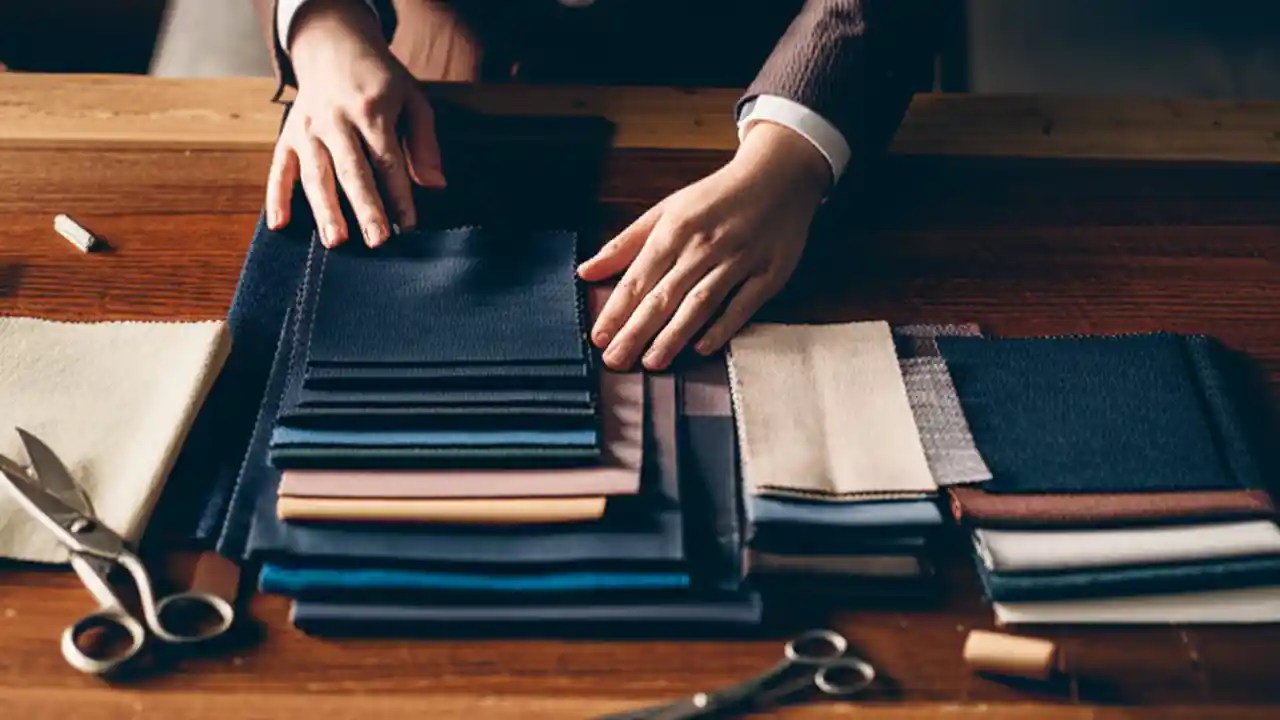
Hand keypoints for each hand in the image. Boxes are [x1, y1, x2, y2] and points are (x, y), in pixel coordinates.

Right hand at [265, 0, 444, 246]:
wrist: (332, 45)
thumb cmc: (379, 79)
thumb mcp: (412, 98)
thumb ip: (424, 142)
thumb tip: (435, 185)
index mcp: (370, 110)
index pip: (387, 159)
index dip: (399, 194)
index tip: (409, 225)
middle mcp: (335, 120)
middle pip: (352, 169)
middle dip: (365, 207)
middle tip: (377, 239)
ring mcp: (307, 129)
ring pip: (316, 174)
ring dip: (325, 209)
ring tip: (336, 241)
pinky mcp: (288, 136)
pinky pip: (280, 169)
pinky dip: (277, 196)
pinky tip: (279, 225)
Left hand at [578, 122, 828, 369]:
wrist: (779, 176)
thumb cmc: (716, 198)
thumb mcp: (667, 210)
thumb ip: (626, 244)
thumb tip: (586, 271)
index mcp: (675, 228)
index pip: (639, 276)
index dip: (617, 309)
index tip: (599, 337)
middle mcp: (704, 245)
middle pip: (665, 295)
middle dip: (637, 331)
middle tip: (615, 360)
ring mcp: (738, 259)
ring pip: (701, 303)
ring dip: (674, 335)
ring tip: (652, 362)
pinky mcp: (769, 273)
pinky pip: (742, 306)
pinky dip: (722, 328)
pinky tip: (701, 348)